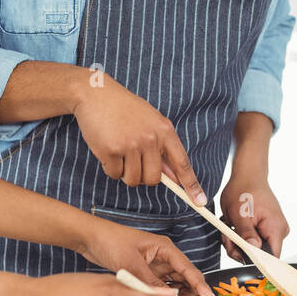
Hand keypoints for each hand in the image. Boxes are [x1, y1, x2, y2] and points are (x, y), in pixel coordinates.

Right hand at [72, 70, 207, 205]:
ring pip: (133, 180)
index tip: (199, 201)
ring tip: (120, 150)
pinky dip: (110, 167)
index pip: (182, 162)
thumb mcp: (151, 122)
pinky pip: (114, 175)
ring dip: (125, 172)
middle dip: (143, 176)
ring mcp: (131, 145)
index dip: (191, 184)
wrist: (97, 94)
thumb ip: (162, 147)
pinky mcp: (111, 150)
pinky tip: (107, 148)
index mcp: (164, 130)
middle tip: (134, 160)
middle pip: (153, 179)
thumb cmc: (125, 109)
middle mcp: (150, 138)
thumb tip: (173, 177)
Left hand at [79, 220, 218, 295]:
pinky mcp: (145, 272)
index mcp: (165, 248)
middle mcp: (163, 256)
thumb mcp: (131, 263)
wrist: (91, 238)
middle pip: (184, 277)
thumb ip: (149, 281)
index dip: (200, 285)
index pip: (188, 269)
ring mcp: (154, 265)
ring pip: (173, 283)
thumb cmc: (111, 240)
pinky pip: (160, 286)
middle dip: (193, 293)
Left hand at [219, 172, 289, 262]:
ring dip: (237, 242)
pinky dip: (240, 236)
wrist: (247, 175)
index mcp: (275, 228)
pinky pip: (253, 241)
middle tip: (227, 237)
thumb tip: (253, 250)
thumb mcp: (239, 213)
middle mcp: (278, 231)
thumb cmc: (244, 189)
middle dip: (239, 249)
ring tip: (229, 228)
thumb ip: (247, 233)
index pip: (271, 257)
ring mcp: (273, 230)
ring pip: (253, 248)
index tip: (238, 253)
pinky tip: (234, 226)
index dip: (254, 261)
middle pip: (260, 254)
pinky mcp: (266, 228)